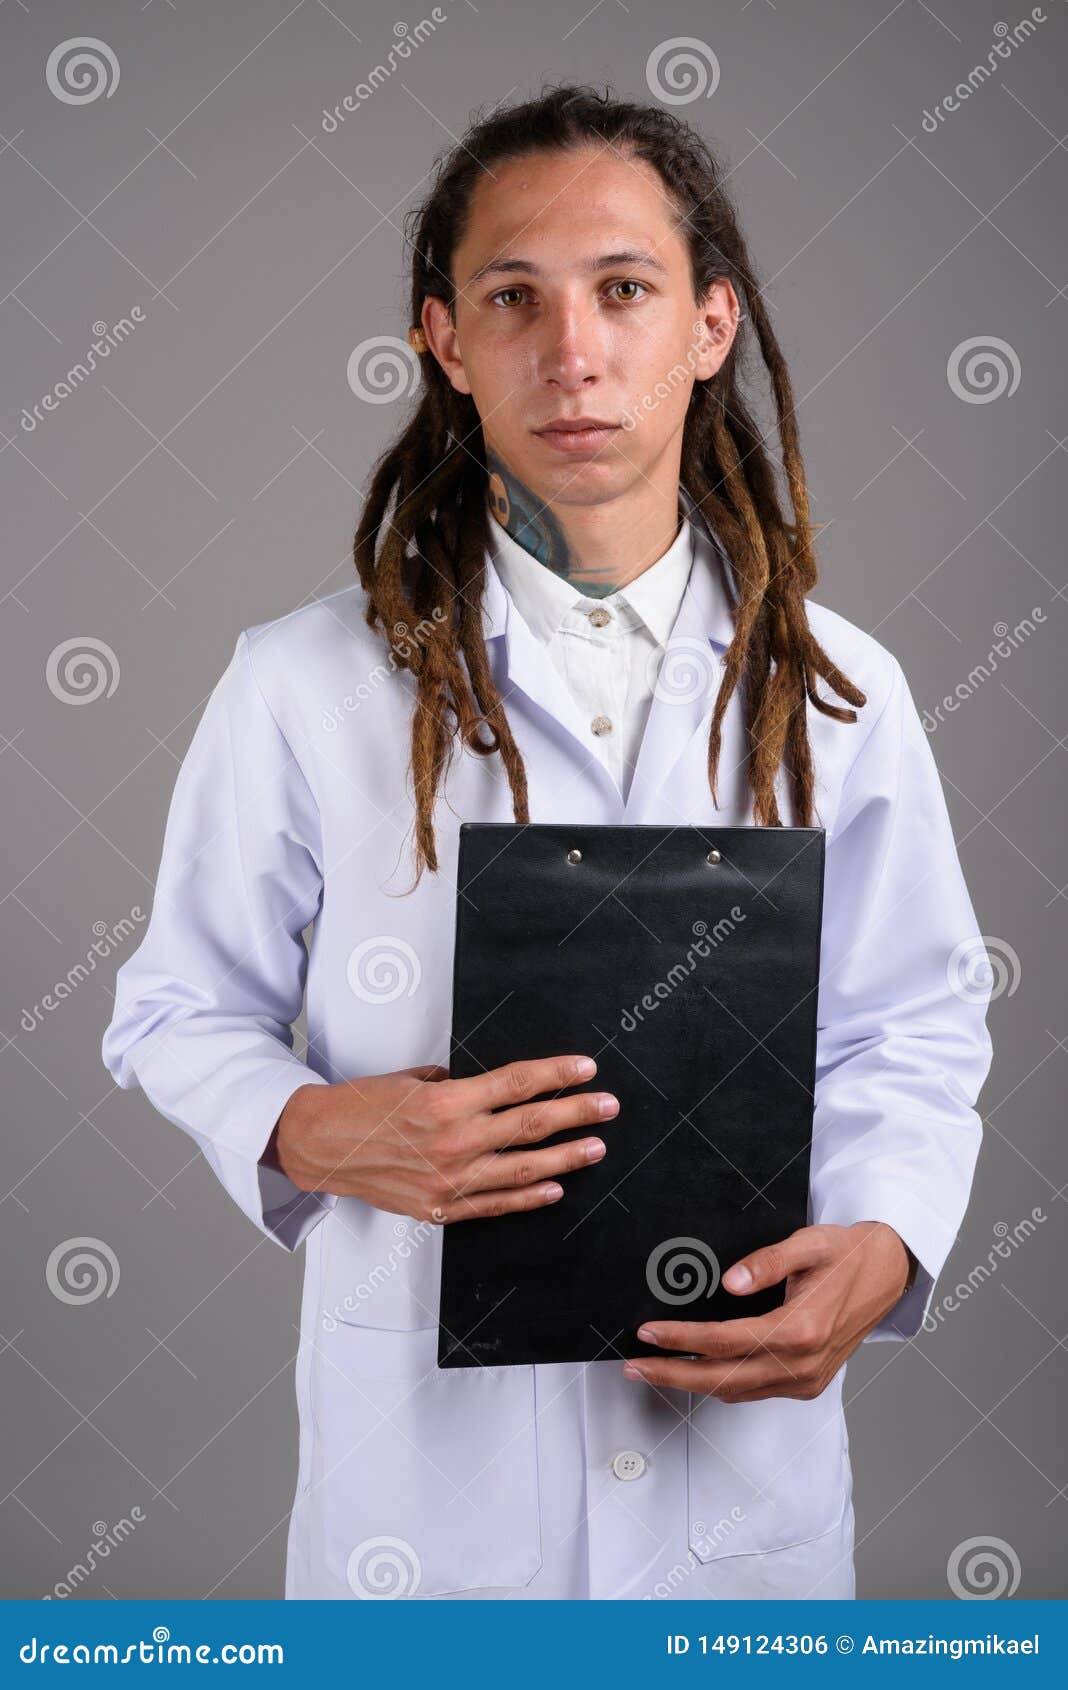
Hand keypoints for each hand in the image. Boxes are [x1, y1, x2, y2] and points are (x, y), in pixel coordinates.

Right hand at [269, 1055, 618, 1222]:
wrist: (321, 1146)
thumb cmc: (363, 1107)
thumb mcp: (412, 1078)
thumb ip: (456, 1085)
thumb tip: (488, 1089)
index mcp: (448, 1100)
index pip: (518, 1083)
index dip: (557, 1075)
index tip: (586, 1069)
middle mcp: (455, 1141)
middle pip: (532, 1125)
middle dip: (577, 1114)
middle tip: (608, 1107)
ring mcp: (451, 1179)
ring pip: (524, 1169)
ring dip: (566, 1157)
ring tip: (595, 1147)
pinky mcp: (441, 1207)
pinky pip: (496, 1203)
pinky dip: (530, 1197)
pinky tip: (555, 1188)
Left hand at [622, 1221, 912, 1401]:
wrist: (889, 1274)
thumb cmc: (849, 1254)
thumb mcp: (810, 1243)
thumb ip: (768, 1261)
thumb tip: (729, 1282)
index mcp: (803, 1330)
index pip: (726, 1343)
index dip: (683, 1340)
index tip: (649, 1332)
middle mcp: (804, 1364)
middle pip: (723, 1379)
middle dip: (673, 1374)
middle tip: (635, 1365)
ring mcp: (807, 1379)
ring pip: (736, 1391)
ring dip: (693, 1382)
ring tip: (656, 1366)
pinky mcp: (808, 1384)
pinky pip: (754, 1391)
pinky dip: (722, 1382)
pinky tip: (698, 1367)